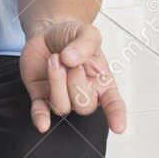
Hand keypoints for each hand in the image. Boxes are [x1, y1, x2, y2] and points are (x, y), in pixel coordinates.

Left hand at [19, 19, 127, 135]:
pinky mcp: (40, 95)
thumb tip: (72, 59)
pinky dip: (41, 118)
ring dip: (56, 81)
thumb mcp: (87, 32)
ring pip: (62, 107)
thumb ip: (85, 43)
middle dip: (76, 82)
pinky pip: (41, 112)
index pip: (113, 103)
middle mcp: (83, 93)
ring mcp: (61, 96)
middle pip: (84, 106)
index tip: (118, 126)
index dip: (116, 115)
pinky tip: (42, 123)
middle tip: (70, 60)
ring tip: (55, 59)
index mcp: (101, 81)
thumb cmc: (72, 35)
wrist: (48, 31)